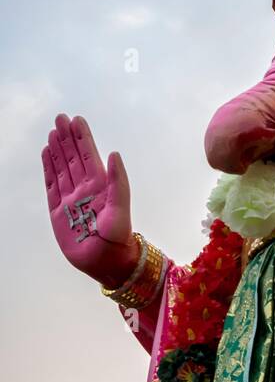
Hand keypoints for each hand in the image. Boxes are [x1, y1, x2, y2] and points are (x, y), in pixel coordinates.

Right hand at [42, 114, 138, 289]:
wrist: (106, 263)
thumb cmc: (118, 238)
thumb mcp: (121, 209)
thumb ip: (118, 181)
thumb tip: (113, 153)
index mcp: (101, 186)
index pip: (89, 156)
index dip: (83, 138)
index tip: (76, 120)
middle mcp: (85, 189)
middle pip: (74, 158)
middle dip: (67, 138)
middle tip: (61, 117)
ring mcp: (71, 199)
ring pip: (62, 168)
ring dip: (58, 150)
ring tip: (53, 132)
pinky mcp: (57, 212)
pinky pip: (51, 185)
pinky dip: (49, 169)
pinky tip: (47, 154)